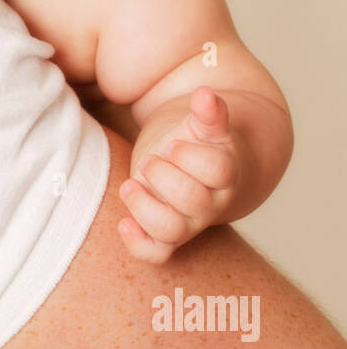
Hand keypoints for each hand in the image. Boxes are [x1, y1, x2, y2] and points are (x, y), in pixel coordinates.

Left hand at [118, 86, 238, 262]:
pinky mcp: (165, 237)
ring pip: (172, 230)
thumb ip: (208, 112)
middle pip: (192, 200)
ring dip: (144, 208)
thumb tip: (205, 94)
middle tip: (150, 161)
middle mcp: (210, 202)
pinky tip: (123, 223)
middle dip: (163, 177)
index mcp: (225, 171)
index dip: (191, 156)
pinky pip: (156, 254)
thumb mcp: (204, 126)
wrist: (194, 172)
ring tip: (130, 185)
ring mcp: (189, 222)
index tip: (173, 145)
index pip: (217, 170)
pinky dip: (137, 244)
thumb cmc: (197, 144)